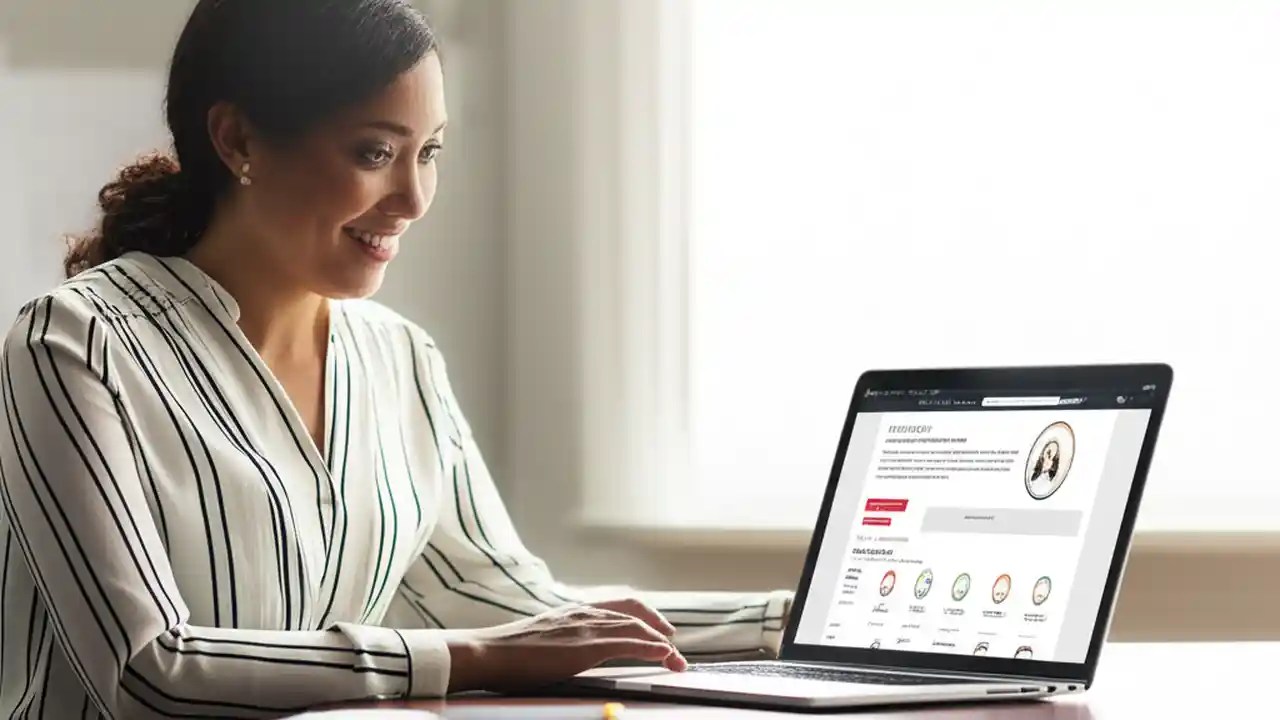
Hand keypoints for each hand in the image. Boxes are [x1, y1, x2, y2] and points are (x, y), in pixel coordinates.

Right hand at [446, 598, 687, 692]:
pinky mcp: (585, 646)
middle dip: (658, 630)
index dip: (646, 614)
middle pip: (633, 616)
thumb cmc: (509, 653)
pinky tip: (663, 654)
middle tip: (674, 648)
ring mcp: (585, 628)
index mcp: (574, 611)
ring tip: (676, 659)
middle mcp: (584, 613)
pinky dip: (650, 647)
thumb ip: (565, 638)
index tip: (661, 628)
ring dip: (660, 644)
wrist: (488, 652)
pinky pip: (627, 643)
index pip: (621, 605)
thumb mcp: (545, 637)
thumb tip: (574, 650)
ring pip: (635, 628)